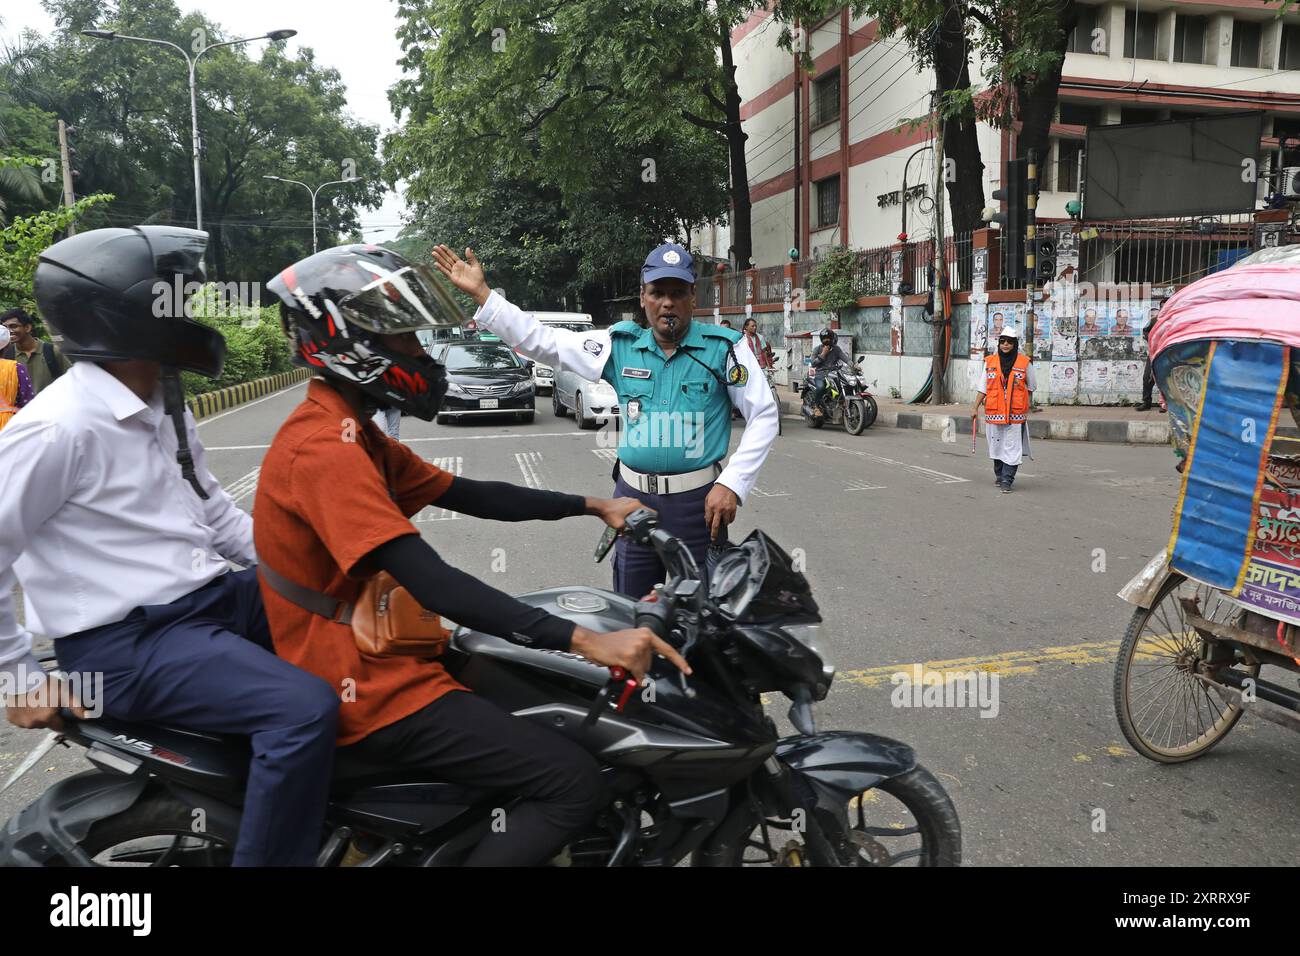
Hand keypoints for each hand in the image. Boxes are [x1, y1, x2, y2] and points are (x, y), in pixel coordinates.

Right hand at [3, 677, 85, 730]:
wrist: (22, 678)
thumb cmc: (44, 684)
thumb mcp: (64, 692)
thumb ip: (76, 706)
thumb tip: (87, 717)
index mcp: (47, 719)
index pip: (59, 726)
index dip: (60, 718)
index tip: (59, 710)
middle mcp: (34, 724)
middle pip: (46, 724)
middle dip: (48, 716)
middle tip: (47, 702)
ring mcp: (21, 723)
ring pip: (33, 723)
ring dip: (35, 716)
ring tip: (36, 702)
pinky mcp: (12, 719)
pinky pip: (20, 720)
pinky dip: (24, 714)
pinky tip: (26, 704)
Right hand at [431, 245, 490, 304]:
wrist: (478, 287)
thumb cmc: (478, 277)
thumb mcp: (475, 265)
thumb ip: (471, 257)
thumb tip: (467, 248)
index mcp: (461, 263)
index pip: (452, 255)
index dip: (447, 251)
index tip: (441, 245)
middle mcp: (456, 268)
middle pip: (447, 259)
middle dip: (441, 253)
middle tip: (434, 247)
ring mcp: (454, 273)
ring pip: (445, 264)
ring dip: (439, 259)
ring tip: (433, 253)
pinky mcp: (453, 278)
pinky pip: (446, 272)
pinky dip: (441, 268)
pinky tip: (436, 263)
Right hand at [571, 626, 690, 682]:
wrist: (592, 643)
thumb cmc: (608, 643)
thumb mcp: (630, 641)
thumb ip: (642, 652)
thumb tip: (646, 671)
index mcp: (646, 634)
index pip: (667, 649)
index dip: (679, 661)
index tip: (687, 669)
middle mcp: (644, 640)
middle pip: (651, 664)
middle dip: (640, 666)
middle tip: (625, 658)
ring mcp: (637, 649)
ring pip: (642, 670)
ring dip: (633, 670)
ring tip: (621, 660)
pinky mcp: (630, 658)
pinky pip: (636, 674)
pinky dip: (630, 676)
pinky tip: (621, 667)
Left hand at [588, 496, 652, 529]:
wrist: (600, 507)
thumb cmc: (609, 513)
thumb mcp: (620, 526)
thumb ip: (627, 532)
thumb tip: (630, 537)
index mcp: (636, 505)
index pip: (651, 511)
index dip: (654, 518)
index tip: (655, 523)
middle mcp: (634, 501)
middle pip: (645, 511)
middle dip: (644, 518)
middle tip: (643, 525)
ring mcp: (629, 500)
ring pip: (637, 509)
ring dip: (637, 516)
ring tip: (634, 522)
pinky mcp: (624, 501)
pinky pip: (631, 508)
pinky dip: (631, 513)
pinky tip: (627, 518)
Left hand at [704, 483, 738, 540]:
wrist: (727, 486)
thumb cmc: (717, 492)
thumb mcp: (708, 499)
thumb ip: (707, 509)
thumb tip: (706, 519)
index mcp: (711, 506)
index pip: (708, 520)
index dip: (708, 526)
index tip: (709, 529)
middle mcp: (718, 509)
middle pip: (716, 525)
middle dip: (714, 534)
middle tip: (714, 538)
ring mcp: (726, 510)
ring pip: (725, 523)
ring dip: (723, 524)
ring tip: (722, 522)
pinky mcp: (733, 510)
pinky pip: (731, 519)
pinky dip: (729, 520)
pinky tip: (727, 518)